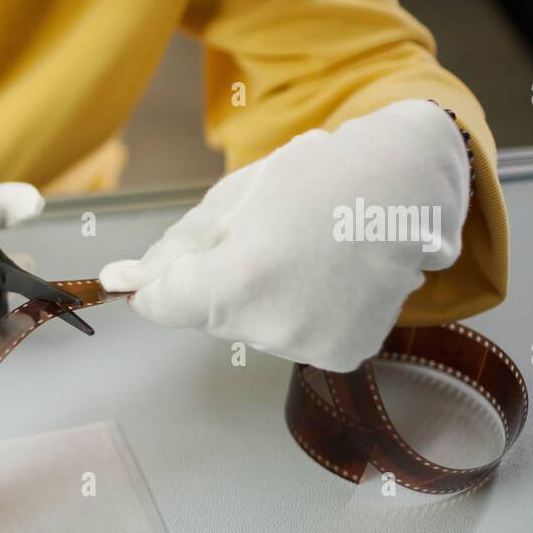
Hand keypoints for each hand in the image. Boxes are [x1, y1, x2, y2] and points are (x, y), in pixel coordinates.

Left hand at [99, 100, 469, 371]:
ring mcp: (311, 346)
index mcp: (237, 283)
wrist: (411, 183)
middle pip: (210, 314)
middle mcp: (274, 327)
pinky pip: (294, 336)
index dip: (153, 285)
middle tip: (265, 238)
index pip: (163, 305)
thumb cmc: (318, 178)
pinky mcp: (342, 354)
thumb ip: (173, 251)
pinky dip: (300, 310)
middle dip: (220, 280)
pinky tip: (327, 276)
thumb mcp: (232, 200)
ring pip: (252, 326)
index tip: (146, 276)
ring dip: (262, 296)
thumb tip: (121, 282)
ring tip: (305, 253)